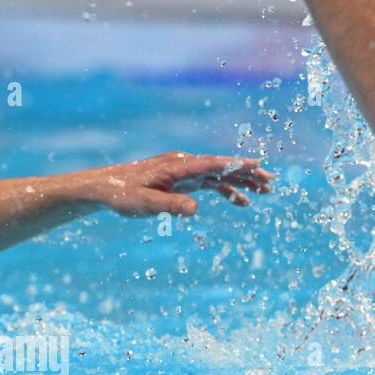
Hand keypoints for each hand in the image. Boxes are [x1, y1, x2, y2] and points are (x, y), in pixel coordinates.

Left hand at [69, 152, 273, 217]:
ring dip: (241, 181)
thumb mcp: (145, 204)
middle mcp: (184, 164)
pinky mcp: (182, 179)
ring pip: (220, 174)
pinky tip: (241, 201)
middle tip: (271, 182)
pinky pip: (211, 183)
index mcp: (178, 166)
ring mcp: (184, 171)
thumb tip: (197, 210)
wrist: (104, 188)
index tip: (259, 165)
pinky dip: (227, 190)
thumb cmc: (122, 194)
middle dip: (247, 173)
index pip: (213, 164)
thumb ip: (171, 205)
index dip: (237, 165)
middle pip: (222, 167)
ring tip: (264, 191)